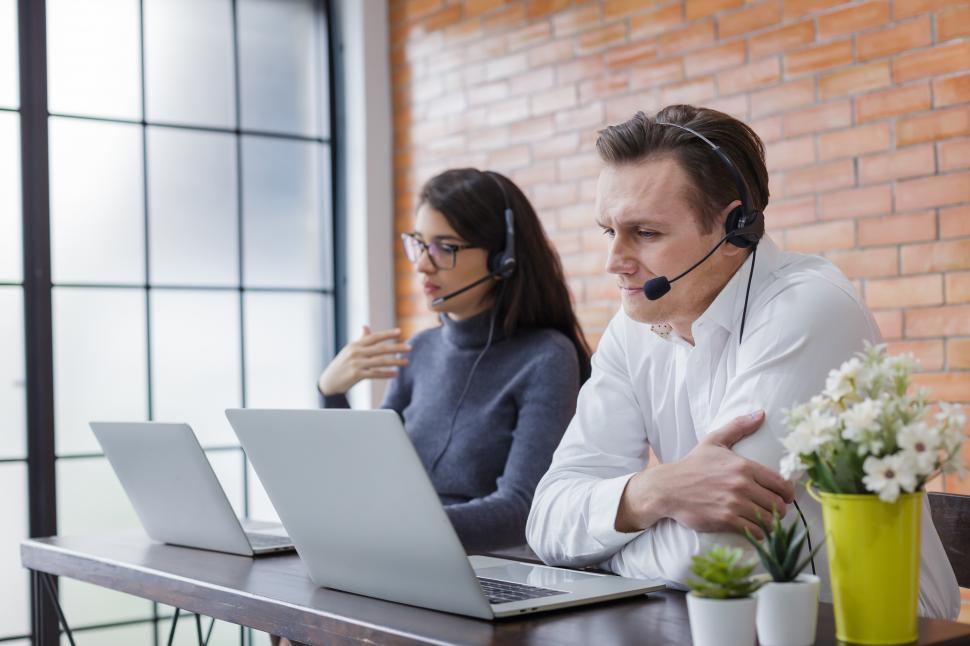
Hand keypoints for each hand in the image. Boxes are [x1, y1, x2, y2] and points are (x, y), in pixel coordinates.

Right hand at [317, 326, 410, 395]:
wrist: (329, 382)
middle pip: (380, 348)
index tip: (400, 332)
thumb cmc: (341, 365)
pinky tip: (396, 374)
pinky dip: (386, 374)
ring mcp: (356, 363)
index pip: (374, 337)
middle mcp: (356, 352)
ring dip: (395, 362)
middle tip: (409, 348)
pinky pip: (375, 374)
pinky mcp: (356, 375)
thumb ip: (360, 340)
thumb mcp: (349, 350)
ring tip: (406, 362)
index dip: (387, 334)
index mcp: (355, 345)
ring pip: (380, 361)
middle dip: (396, 348)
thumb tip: (366, 326)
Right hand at [615, 410, 794, 537]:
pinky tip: (754, 529)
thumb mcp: (714, 441)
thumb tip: (762, 413)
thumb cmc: (692, 465)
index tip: (785, 498)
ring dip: (770, 523)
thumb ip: (739, 427)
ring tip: (765, 521)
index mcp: (743, 466)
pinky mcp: (725, 520)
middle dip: (779, 509)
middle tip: (774, 510)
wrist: (668, 488)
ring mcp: (733, 503)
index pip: (781, 483)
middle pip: (777, 503)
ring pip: (769, 519)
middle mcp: (741, 485)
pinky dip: (758, 533)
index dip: (788, 493)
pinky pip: (754, 531)